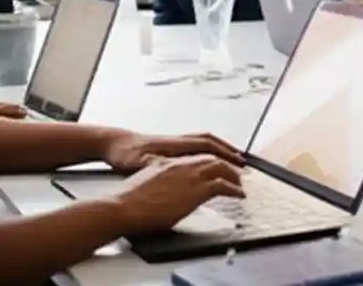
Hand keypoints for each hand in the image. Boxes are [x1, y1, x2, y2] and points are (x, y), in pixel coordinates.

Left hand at [101, 130, 244, 171]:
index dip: (223, 154)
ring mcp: (175, 141)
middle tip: (243, 162)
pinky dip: (209, 150)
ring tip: (232, 158)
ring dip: (221, 148)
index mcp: (174, 144)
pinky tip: (210, 159)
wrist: (112, 143)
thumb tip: (174, 167)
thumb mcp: (139, 163)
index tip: (237, 164)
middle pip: (210, 141)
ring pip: (204, 141)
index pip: (206, 146)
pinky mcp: (171, 146)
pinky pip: (197, 145)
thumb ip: (157, 165)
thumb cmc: (124, 153)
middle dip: (228, 150)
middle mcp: (178, 140)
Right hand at [112, 154, 244, 233]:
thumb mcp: (146, 182)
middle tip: (236, 173)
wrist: (122, 206)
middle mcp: (181, 164)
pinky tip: (240, 195)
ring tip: (240, 184)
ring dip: (233, 175)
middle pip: (212, 158)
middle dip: (226, 164)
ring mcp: (190, 175)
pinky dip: (234, 189)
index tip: (217, 166)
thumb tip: (165, 190)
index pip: (195, 156)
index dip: (209, 161)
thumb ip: (160, 180)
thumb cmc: (128, 200)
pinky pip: (223, 185)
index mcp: (168, 161)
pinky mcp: (196, 189)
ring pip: (221, 168)